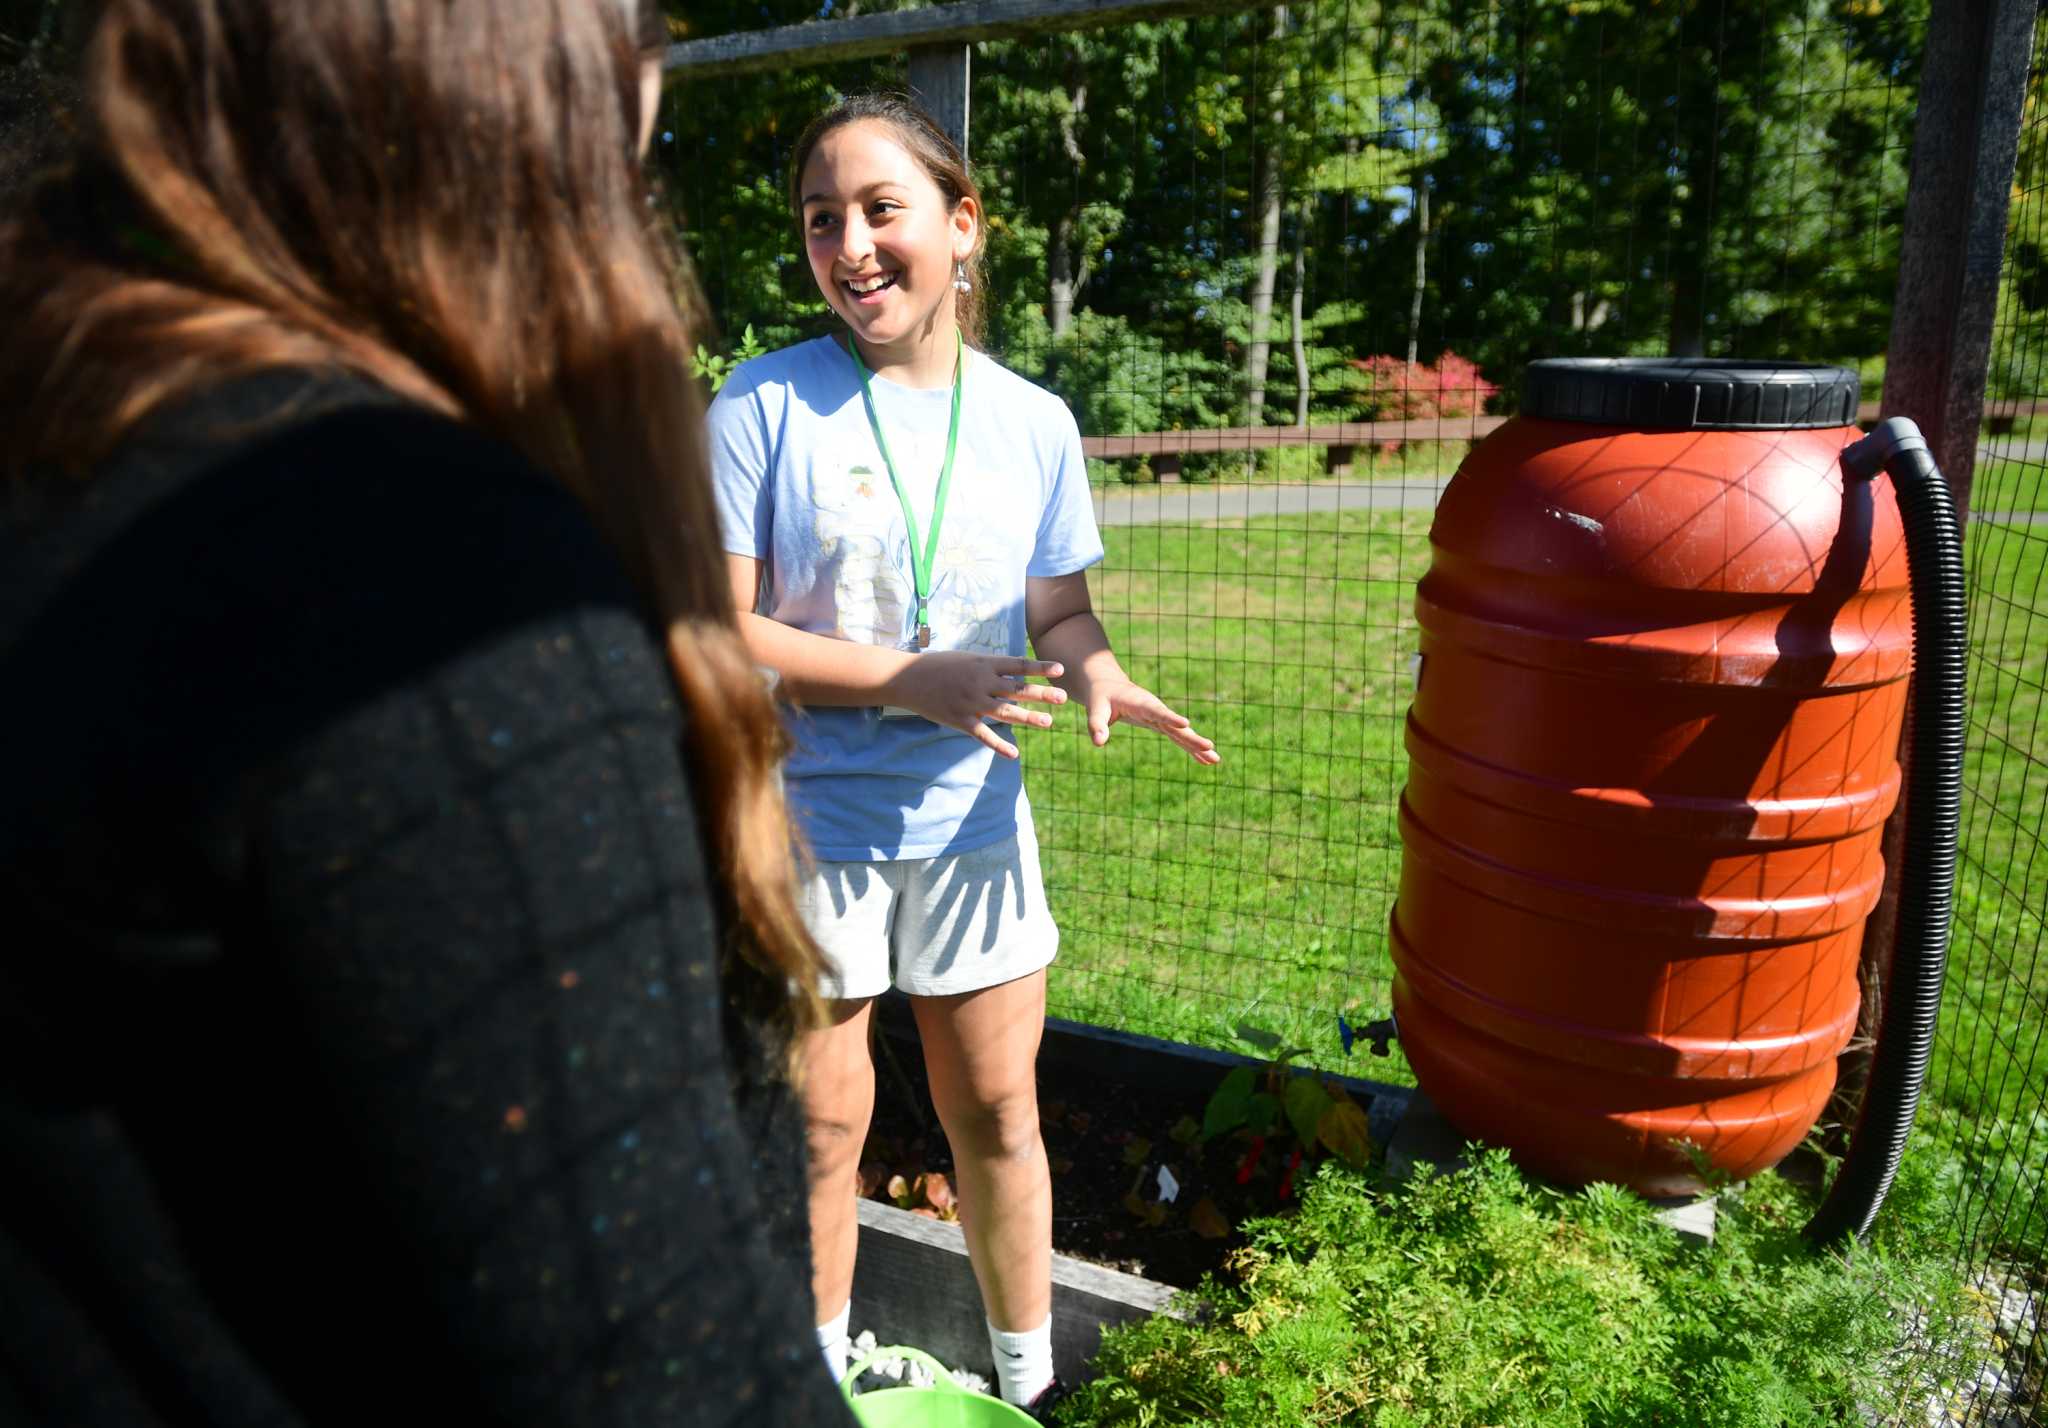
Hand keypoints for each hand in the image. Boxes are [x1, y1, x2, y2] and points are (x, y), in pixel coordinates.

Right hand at [891, 653, 1067, 758]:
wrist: (907, 679)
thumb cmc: (940, 666)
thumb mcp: (968, 659)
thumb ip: (991, 667)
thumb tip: (1015, 671)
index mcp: (983, 664)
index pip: (1018, 665)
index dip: (1040, 668)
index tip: (1061, 670)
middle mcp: (980, 683)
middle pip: (1016, 690)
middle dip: (1041, 694)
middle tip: (1063, 697)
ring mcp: (970, 703)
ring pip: (1005, 712)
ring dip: (1028, 718)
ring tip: (1048, 722)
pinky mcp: (960, 720)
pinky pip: (983, 735)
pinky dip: (999, 745)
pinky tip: (1014, 753)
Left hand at [1085, 679, 1220, 764]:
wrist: (1109, 686)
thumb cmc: (1101, 696)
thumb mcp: (1095, 709)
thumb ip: (1096, 725)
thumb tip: (1099, 744)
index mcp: (1141, 703)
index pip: (1158, 712)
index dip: (1171, 718)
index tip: (1186, 724)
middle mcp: (1155, 710)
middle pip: (1176, 726)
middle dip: (1192, 738)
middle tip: (1209, 747)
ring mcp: (1161, 718)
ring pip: (1182, 734)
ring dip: (1198, 747)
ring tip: (1215, 760)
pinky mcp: (1162, 725)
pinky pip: (1179, 738)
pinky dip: (1191, 750)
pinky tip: (1205, 761)